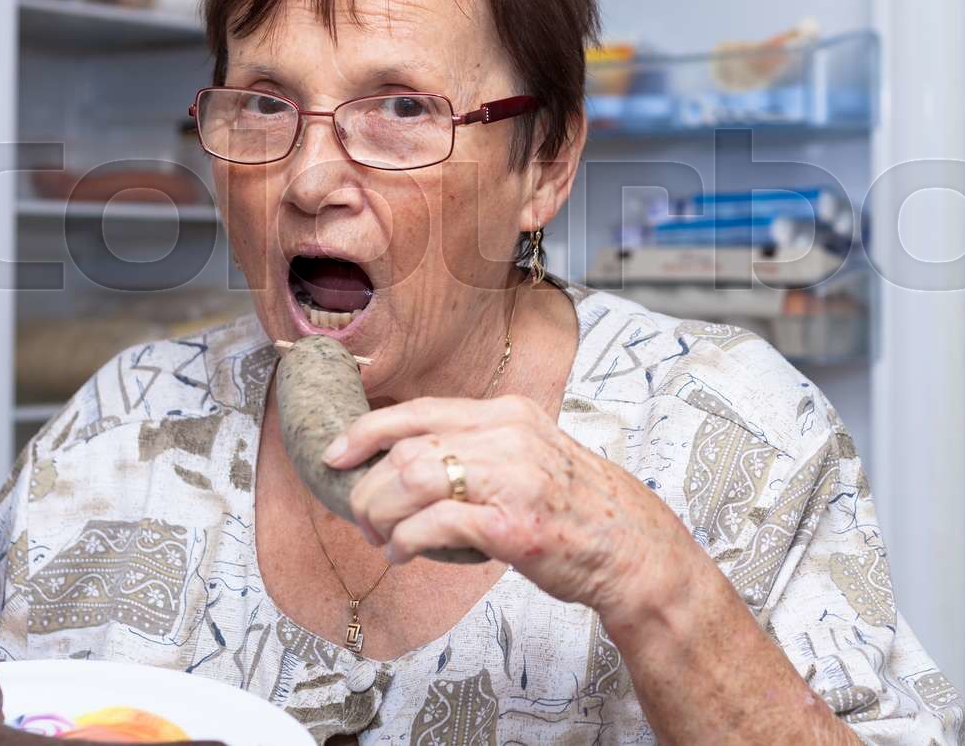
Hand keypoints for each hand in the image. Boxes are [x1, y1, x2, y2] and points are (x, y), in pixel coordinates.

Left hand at [329, 394, 698, 623]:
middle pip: (406, 449)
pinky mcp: (511, 526)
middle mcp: (507, 437)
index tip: (335, 453)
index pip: (419, 411)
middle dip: (367, 487)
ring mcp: (511, 480)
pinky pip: (434, 525)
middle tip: (361, 516)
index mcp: (507, 415)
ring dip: (380, 514)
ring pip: (411, 480)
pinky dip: (404, 541)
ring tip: (380, 537)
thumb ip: (478, 448)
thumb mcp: (529, 455)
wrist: (629, 548)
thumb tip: (408, 460)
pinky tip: (402, 554)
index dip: (367, 431)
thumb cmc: (575, 508)